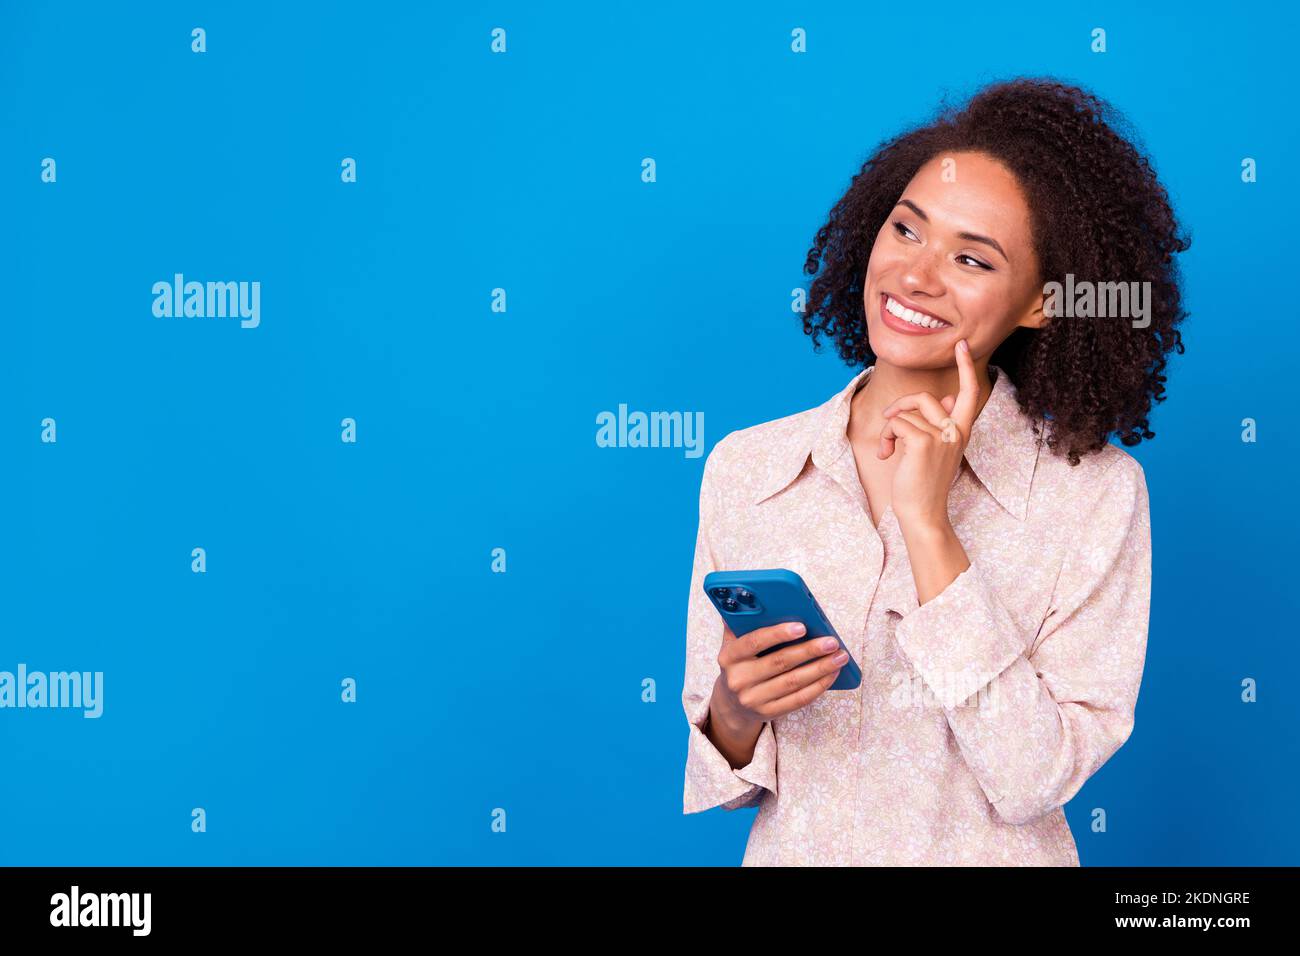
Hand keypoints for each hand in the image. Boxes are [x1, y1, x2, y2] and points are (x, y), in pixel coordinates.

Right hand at [711, 620, 848, 731]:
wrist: (731, 704)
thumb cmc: (739, 664)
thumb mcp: (732, 644)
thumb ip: (740, 622)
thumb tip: (752, 597)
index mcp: (729, 657)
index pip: (754, 642)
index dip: (778, 634)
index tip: (802, 626)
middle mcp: (739, 679)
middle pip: (779, 663)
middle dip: (809, 650)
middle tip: (832, 641)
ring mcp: (753, 699)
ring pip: (793, 682)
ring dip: (820, 668)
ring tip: (840, 656)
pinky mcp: (769, 713)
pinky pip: (799, 699)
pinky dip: (818, 686)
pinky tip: (832, 674)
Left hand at [877, 339, 979, 531]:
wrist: (923, 514)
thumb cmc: (925, 484)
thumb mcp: (937, 450)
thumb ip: (944, 423)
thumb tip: (949, 397)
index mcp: (961, 431)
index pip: (970, 393)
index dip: (966, 368)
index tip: (963, 344)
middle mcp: (955, 431)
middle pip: (925, 397)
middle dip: (901, 404)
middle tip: (889, 419)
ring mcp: (941, 436)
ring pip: (906, 412)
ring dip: (890, 427)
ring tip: (890, 449)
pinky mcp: (923, 443)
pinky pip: (897, 423)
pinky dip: (887, 438)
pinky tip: (888, 455)